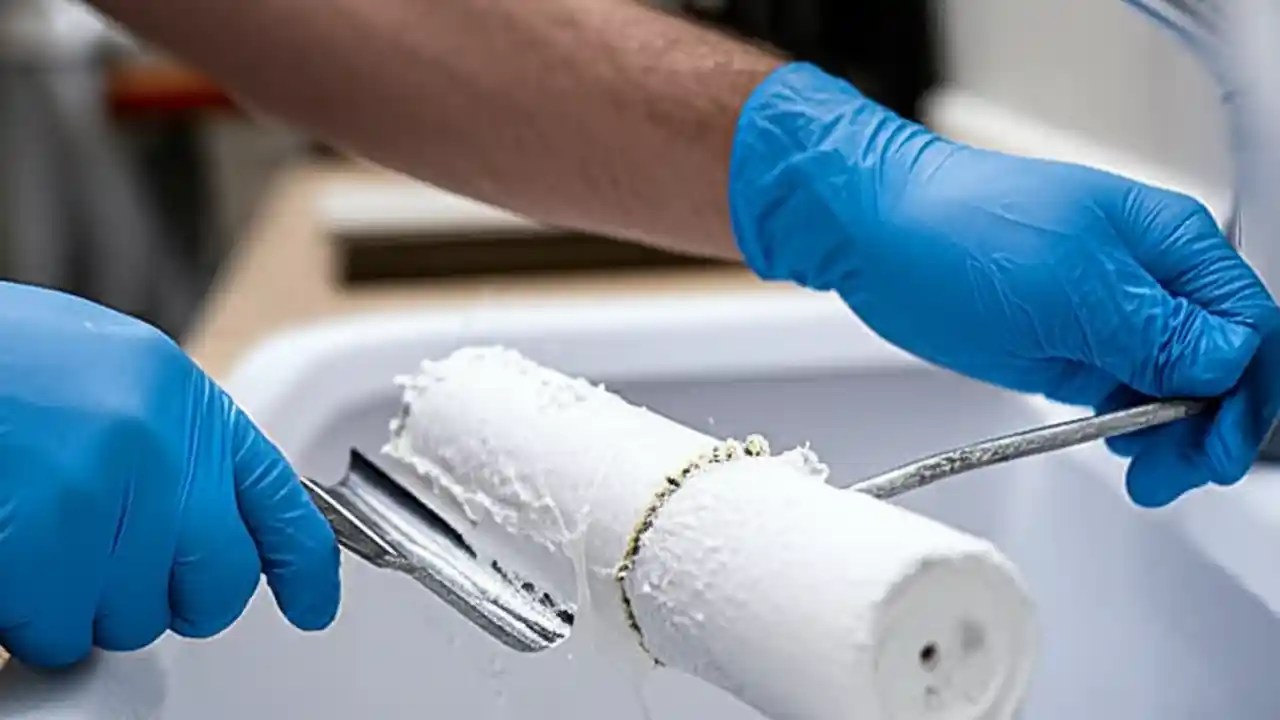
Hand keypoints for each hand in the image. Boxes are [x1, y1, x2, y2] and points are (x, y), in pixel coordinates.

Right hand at [0, 283, 339, 667]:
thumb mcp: (106, 379)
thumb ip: (166, 444)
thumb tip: (208, 517)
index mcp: (179, 397)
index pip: (277, 498)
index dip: (303, 562)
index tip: (313, 603)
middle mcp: (157, 442)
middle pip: (218, 580)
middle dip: (175, 599)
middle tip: (116, 574)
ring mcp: (102, 491)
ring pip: (134, 616)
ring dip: (85, 603)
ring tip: (40, 538)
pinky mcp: (42, 540)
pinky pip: (60, 630)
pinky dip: (30, 618)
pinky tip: (13, 563)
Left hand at [729, 63, 1279, 506]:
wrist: (872, 231)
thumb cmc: (955, 231)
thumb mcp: (1067, 286)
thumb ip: (1153, 331)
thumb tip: (1226, 361)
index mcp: (1170, 241)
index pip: (1249, 326)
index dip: (1245, 395)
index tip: (1214, 449)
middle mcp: (1149, 276)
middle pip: (1221, 362)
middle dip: (1210, 424)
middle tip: (1173, 473)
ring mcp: (1110, 311)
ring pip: (1176, 384)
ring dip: (1172, 433)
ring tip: (1143, 472)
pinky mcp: (1070, 341)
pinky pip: (1125, 389)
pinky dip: (1131, 423)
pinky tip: (1119, 444)